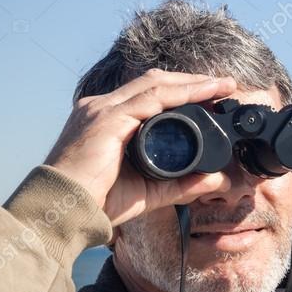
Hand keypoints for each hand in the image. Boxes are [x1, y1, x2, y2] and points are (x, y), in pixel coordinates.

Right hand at [44, 69, 238, 226]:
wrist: (66, 209)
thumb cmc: (100, 201)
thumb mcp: (152, 189)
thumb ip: (185, 183)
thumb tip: (219, 181)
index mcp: (110, 119)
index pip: (151, 94)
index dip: (184, 91)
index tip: (215, 95)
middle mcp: (104, 107)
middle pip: (155, 82)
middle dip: (193, 81)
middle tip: (226, 84)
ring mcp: (103, 109)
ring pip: (155, 84)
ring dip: (192, 83)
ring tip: (221, 85)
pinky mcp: (106, 118)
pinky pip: (148, 98)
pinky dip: (179, 93)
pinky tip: (201, 93)